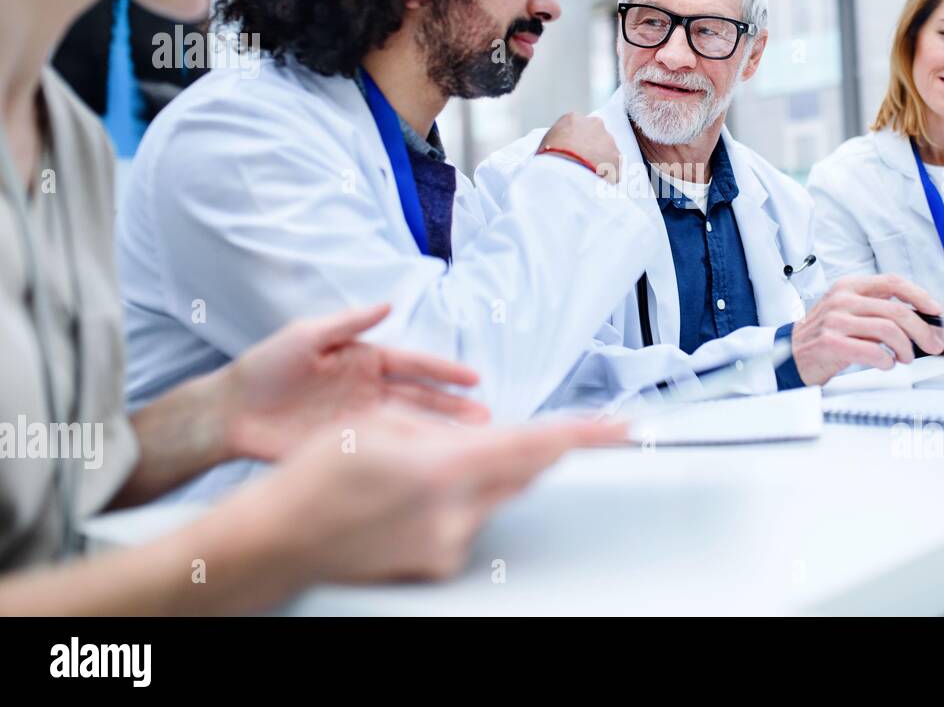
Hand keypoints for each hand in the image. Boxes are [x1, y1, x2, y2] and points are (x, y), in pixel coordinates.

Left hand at [221, 304, 487, 461]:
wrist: (229, 413)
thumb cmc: (265, 367)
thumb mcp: (305, 336)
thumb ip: (348, 323)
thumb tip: (389, 303)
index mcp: (365, 360)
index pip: (414, 365)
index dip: (445, 373)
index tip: (474, 379)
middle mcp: (370, 391)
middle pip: (421, 399)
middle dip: (454, 408)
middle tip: (487, 419)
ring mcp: (361, 422)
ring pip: (411, 427)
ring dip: (441, 433)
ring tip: (473, 442)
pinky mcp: (347, 448)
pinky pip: (387, 451)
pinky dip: (412, 456)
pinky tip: (433, 463)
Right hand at [260, 406, 626, 582]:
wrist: (275, 542)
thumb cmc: (315, 476)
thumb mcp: (381, 425)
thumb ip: (446, 428)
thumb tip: (490, 435)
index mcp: (442, 469)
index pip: (535, 447)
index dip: (586, 435)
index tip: (623, 426)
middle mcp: (455, 514)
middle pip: (521, 472)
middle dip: (522, 448)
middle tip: (493, 432)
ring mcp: (448, 546)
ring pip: (492, 495)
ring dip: (475, 474)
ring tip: (411, 470)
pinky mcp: (438, 564)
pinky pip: (467, 520)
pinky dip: (454, 500)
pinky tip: (405, 497)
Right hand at [537, 112, 620, 183]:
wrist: (563, 172)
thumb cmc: (548, 159)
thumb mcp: (545, 144)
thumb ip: (558, 142)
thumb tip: (560, 150)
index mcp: (573, 119)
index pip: (578, 127)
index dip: (576, 142)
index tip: (573, 152)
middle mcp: (594, 124)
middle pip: (595, 136)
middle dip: (591, 149)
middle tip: (582, 164)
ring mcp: (608, 141)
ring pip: (607, 152)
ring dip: (600, 162)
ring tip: (588, 177)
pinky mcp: (617, 159)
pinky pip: (614, 168)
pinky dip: (608, 176)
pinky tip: (597, 184)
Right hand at [791, 274, 943, 384]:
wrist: (791, 354)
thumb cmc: (826, 334)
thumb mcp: (849, 311)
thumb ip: (879, 309)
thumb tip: (921, 319)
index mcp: (850, 286)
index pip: (893, 282)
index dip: (920, 295)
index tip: (935, 310)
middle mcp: (842, 299)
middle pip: (897, 311)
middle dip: (922, 331)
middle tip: (933, 344)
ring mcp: (835, 320)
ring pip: (889, 331)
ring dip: (906, 349)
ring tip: (905, 357)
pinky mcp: (830, 343)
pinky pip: (873, 351)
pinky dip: (887, 361)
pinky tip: (886, 363)